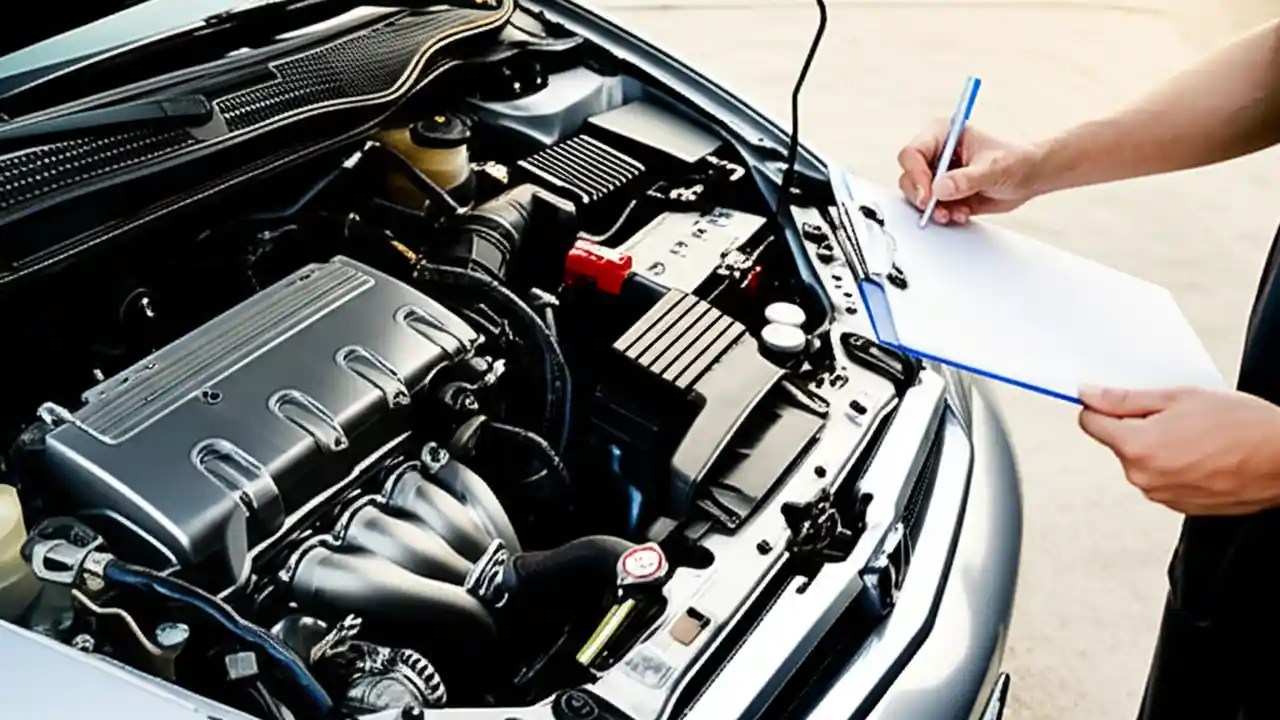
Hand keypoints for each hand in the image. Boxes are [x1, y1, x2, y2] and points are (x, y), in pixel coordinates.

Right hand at [896, 121, 1043, 224]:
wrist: (1029, 178)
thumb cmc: (1015, 162)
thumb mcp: (993, 168)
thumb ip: (966, 179)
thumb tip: (940, 188)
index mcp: (943, 135)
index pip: (913, 153)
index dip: (916, 175)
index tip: (928, 195)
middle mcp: (936, 154)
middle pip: (909, 176)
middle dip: (921, 196)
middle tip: (935, 209)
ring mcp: (939, 175)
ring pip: (917, 195)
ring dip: (933, 209)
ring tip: (953, 213)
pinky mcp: (944, 193)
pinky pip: (931, 208)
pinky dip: (944, 215)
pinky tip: (962, 213)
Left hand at [1078, 385, 1279, 514]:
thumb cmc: (1241, 424)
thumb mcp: (1179, 397)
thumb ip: (1125, 399)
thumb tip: (1088, 395)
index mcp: (1137, 447)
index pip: (1090, 423)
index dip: (1102, 406)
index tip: (1114, 398)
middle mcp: (1143, 477)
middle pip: (1118, 443)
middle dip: (1136, 426)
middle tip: (1175, 414)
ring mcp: (1162, 495)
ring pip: (1141, 462)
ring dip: (1157, 447)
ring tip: (1197, 435)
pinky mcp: (1181, 506)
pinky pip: (1163, 479)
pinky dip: (1175, 466)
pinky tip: (1204, 454)